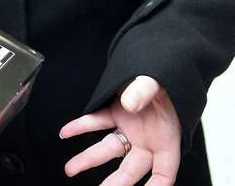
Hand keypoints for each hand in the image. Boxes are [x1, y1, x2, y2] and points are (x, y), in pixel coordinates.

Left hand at [60, 76, 180, 185]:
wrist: (160, 61)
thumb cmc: (169, 77)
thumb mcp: (161, 81)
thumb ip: (145, 91)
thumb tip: (130, 103)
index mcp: (167, 137)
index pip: (165, 171)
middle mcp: (148, 138)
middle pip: (131, 168)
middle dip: (116, 182)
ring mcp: (131, 128)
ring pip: (109, 149)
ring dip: (88, 159)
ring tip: (71, 168)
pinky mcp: (117, 113)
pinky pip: (97, 122)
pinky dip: (80, 127)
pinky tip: (66, 132)